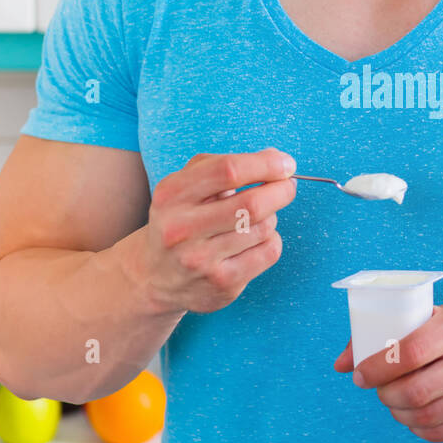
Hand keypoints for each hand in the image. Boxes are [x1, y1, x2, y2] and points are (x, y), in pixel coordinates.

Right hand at [139, 148, 297, 314]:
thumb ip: (222, 165)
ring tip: (256, 217)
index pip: (228, 170)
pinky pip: (268, 252)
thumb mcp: (184, 186)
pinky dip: (271, 239)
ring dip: (271, 216)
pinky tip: (256, 239)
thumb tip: (275, 158)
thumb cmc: (180, 220)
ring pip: (264, 227)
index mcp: (172, 195)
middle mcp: (182, 228)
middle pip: (251, 203)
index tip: (285, 164)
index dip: (265, 164)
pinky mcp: (222, 284)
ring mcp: (202, 260)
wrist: (155, 276)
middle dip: (281, 190)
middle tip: (288, 186)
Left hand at [333, 304, 442, 441]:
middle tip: (378, 390)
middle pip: (414, 391)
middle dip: (384, 395)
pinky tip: (415, 415)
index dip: (377, 368)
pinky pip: (439, 434)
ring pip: (424, 417)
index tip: (360, 374)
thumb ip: (389, 333)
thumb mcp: (439, 319)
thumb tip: (340, 363)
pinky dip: (417, 428)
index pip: (410, 352)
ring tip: (394, 401)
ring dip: (397, 413)